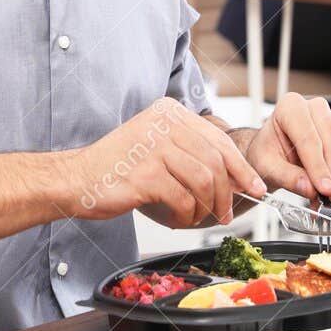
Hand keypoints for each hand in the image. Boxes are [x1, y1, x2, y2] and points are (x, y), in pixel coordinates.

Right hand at [64, 99, 266, 229]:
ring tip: (196, 218)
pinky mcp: (145, 174)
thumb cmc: (117, 168)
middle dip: (227, 193)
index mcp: (169, 112)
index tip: (254, 187)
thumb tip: (235, 176)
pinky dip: (185, 214)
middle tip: (226, 214)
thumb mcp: (157, 146)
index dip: (242, 167)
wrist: (76, 180)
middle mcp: (163, 123)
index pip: (219, 139)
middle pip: (216, 160)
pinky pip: (183, 198)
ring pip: (204, 180)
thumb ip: (190, 152)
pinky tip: (177, 218)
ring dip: (206, 206)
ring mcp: (153, 147)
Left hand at [238, 92, 330, 206]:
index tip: (324, 191)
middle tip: (325, 201)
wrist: (274, 151)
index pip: (309, 139)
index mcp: (290, 107)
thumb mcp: (267, 166)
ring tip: (327, 200)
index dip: (318, 168)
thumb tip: (310, 189)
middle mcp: (316, 108)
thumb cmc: (267, 153)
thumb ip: (287, 177)